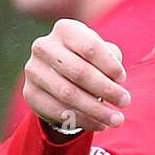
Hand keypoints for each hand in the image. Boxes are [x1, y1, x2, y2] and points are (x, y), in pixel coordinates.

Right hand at [23, 19, 130, 133]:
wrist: (59, 75)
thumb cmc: (89, 60)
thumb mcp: (103, 53)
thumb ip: (112, 59)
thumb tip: (113, 79)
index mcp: (65, 29)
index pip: (90, 47)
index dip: (109, 65)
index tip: (123, 79)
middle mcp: (44, 46)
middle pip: (79, 72)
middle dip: (106, 90)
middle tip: (125, 102)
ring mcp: (33, 70)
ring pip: (68, 94)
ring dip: (96, 110)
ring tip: (116, 120)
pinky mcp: (30, 93)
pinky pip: (57, 110)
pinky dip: (82, 120)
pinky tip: (99, 125)